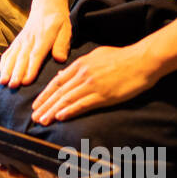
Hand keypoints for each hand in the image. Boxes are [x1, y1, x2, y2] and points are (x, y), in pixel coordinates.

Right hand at [0, 0, 72, 86]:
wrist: (46, 5)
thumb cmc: (58, 20)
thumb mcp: (66, 29)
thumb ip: (62, 44)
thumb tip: (60, 59)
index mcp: (44, 37)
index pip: (36, 54)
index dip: (31, 68)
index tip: (26, 81)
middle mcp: (30, 39)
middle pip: (22, 58)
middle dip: (16, 73)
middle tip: (13, 86)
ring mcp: (21, 40)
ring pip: (12, 56)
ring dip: (7, 70)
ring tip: (3, 82)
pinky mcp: (16, 41)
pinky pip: (8, 53)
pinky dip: (3, 64)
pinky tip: (2, 75)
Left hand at [29, 44, 159, 124]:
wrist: (142, 60)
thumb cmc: (122, 57)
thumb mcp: (96, 56)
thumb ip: (78, 66)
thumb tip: (63, 74)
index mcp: (80, 65)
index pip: (57, 82)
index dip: (45, 94)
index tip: (36, 104)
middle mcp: (83, 74)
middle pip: (58, 92)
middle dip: (45, 106)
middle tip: (34, 117)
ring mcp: (92, 85)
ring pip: (67, 100)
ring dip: (52, 111)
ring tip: (42, 121)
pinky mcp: (104, 95)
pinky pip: (83, 104)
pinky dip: (69, 111)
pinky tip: (60, 117)